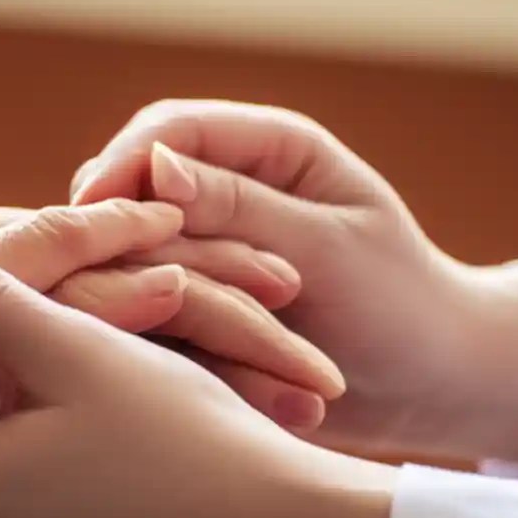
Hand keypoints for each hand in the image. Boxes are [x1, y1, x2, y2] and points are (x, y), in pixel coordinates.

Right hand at [71, 100, 517, 466]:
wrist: (428, 387)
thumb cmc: (399, 308)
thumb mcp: (326, 250)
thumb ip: (240, 208)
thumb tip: (154, 168)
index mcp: (271, 148)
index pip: (171, 129)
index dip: (124, 164)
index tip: (89, 212)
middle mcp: (230, 188)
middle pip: (136, 189)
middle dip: (120, 235)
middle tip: (98, 282)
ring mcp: (208, 247)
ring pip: (132, 253)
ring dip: (131, 287)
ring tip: (136, 327)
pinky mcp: (198, 298)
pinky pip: (147, 303)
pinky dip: (148, 328)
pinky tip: (153, 356)